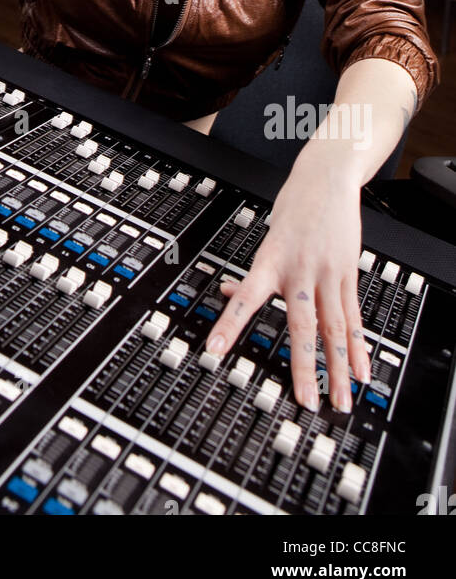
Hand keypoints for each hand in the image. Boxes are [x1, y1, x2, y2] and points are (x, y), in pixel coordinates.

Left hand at [204, 154, 372, 411]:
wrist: (327, 178)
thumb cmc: (294, 206)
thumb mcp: (268, 235)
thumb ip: (254, 272)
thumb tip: (226, 293)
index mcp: (271, 259)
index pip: (245, 296)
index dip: (229, 323)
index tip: (215, 349)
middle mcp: (300, 269)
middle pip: (302, 324)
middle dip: (304, 366)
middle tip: (305, 400)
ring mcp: (328, 274)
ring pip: (334, 328)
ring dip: (338, 368)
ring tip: (340, 400)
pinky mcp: (348, 275)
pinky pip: (354, 317)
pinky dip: (359, 348)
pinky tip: (363, 372)